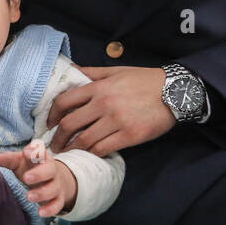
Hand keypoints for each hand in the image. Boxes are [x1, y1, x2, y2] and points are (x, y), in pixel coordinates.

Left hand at [0, 140, 77, 216]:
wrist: (52, 180)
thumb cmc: (31, 168)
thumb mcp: (20, 162)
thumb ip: (10, 159)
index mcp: (42, 158)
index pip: (41, 152)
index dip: (35, 151)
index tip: (26, 153)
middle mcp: (52, 170)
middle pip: (50, 170)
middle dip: (39, 174)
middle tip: (26, 178)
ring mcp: (56, 185)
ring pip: (53, 189)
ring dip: (42, 193)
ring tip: (29, 197)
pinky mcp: (58, 199)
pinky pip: (57, 204)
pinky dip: (50, 209)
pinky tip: (41, 213)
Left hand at [47, 66, 174, 155]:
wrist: (176, 92)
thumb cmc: (145, 80)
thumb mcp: (117, 71)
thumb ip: (92, 72)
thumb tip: (71, 70)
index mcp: (99, 87)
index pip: (64, 101)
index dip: (52, 115)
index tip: (49, 123)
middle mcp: (104, 104)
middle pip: (70, 124)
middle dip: (58, 138)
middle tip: (54, 145)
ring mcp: (117, 121)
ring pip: (84, 140)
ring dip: (73, 149)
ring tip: (69, 153)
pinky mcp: (130, 135)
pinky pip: (103, 149)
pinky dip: (93, 154)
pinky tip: (90, 155)